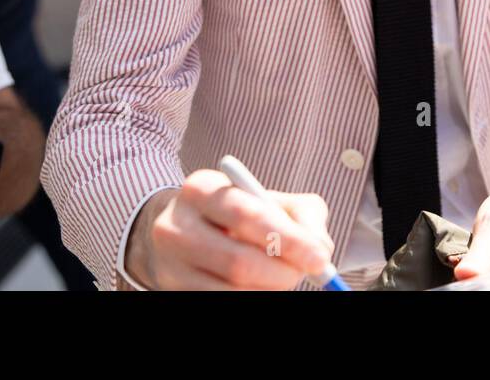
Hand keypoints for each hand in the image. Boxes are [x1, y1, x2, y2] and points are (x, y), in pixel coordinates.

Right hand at [129, 170, 334, 289]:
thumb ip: (303, 215)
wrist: (184, 233)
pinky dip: (251, 298)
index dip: (288, 240)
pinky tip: (260, 287)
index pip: (247, 215)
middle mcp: (174, 225)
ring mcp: (169, 264)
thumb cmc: (240, 213)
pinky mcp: (170, 290)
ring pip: (229, 290)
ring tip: (281, 278)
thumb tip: (321, 248)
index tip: (319, 258)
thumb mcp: (272, 200)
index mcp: (200, 189)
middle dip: (281, 273)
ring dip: (268, 290)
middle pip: (237, 262)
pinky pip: (218, 302)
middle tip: (304, 274)